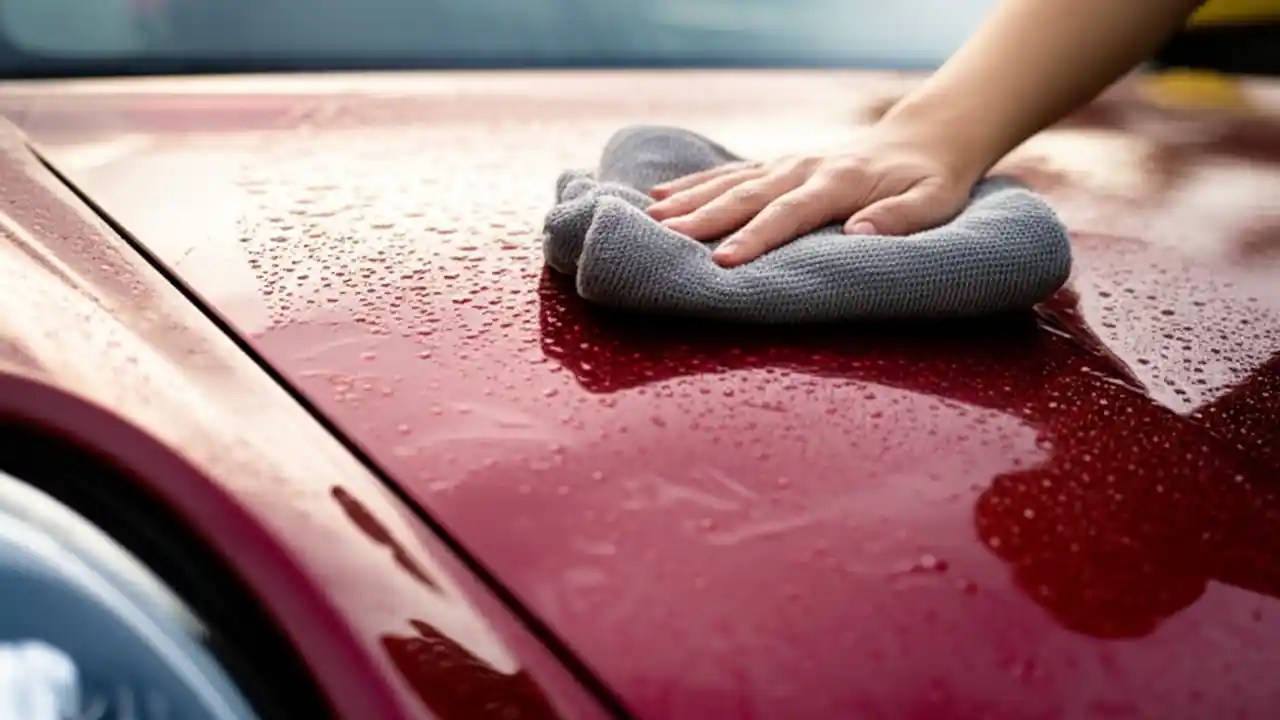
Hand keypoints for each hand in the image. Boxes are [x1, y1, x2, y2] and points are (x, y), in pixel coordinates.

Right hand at [646, 125, 977, 266]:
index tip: (723, 260)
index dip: (755, 237)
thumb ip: (901, 218)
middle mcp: (803, 168)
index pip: (789, 214)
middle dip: (704, 218)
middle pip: (746, 196)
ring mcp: (787, 163)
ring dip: (689, 202)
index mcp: (838, 183)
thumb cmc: (931, 181)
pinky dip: (695, 184)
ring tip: (650, 220)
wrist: (923, 137)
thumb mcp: (934, 202)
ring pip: (730, 182)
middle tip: (665, 238)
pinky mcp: (777, 164)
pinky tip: (661, 196)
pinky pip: (730, 173)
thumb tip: (860, 232)